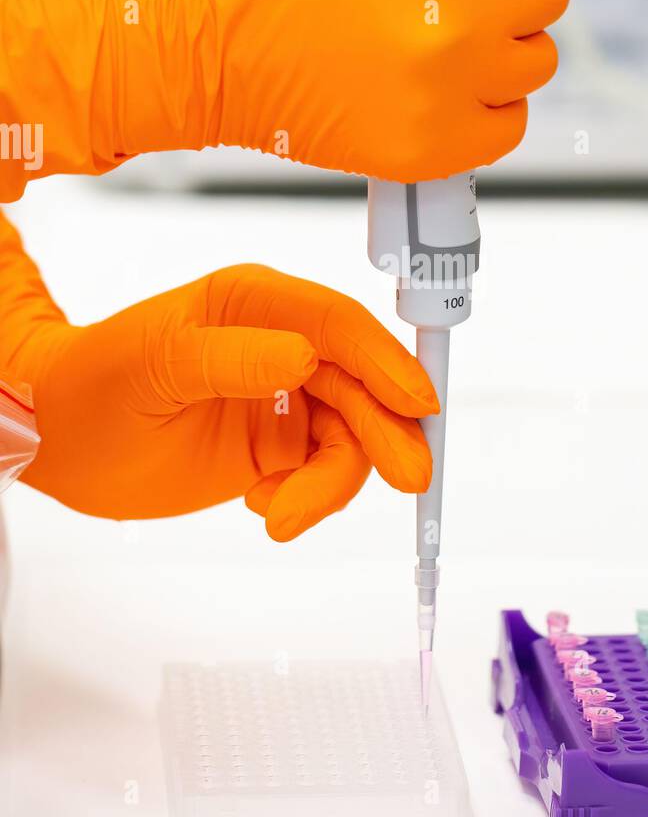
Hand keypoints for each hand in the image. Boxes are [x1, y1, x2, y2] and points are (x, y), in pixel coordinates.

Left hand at [0, 240, 436, 539]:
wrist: (62, 442)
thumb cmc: (95, 382)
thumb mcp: (157, 364)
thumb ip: (230, 359)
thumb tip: (302, 357)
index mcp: (255, 302)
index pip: (337, 325)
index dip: (384, 361)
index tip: (415, 401)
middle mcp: (281, 344)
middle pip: (362, 386)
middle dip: (386, 433)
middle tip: (406, 478)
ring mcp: (284, 398)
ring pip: (351, 439)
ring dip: (331, 485)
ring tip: (281, 514)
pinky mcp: (280, 448)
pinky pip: (325, 475)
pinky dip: (308, 499)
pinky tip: (265, 506)